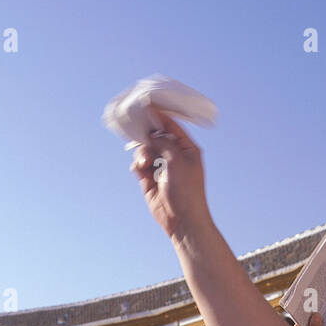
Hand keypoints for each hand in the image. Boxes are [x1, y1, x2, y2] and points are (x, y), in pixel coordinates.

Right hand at [130, 109, 212, 242]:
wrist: (182, 220)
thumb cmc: (187, 190)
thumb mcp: (178, 160)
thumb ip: (163, 142)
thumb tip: (151, 132)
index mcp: (187, 148)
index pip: (171, 126)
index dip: (159, 115)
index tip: (145, 105)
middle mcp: (174, 155)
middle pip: (155, 136)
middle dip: (147, 137)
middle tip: (142, 137)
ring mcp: (161, 167)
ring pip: (144, 150)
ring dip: (142, 154)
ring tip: (145, 164)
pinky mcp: (149, 180)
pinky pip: (138, 165)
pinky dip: (138, 165)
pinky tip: (141, 170)